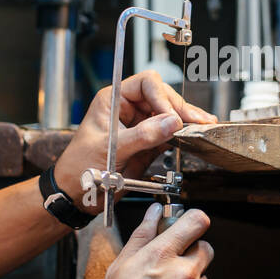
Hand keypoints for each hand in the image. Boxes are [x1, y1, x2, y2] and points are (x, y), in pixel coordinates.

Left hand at [54, 69, 216, 214]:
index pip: (146, 84)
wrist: (76, 195)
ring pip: (170, 115)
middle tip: (195, 122)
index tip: (171, 116)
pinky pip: (170, 134)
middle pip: (163, 97)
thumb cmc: (79, 168)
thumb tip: (170, 123)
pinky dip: (183, 135)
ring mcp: (140, 126)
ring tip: (203, 124)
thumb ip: (142, 136)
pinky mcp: (148, 144)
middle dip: (180, 108)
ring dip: (187, 119)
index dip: (162, 97)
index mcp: (113, 100)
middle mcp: (128, 109)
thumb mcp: (109, 149)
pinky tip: (195, 135)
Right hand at [90, 204, 214, 278]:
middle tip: (173, 272)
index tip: (191, 228)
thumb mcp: (121, 267)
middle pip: (206, 250)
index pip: (196, 222)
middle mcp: (185, 273)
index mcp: (163, 255)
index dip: (195, 223)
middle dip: (193, 256)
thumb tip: (154, 213)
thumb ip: (142, 235)